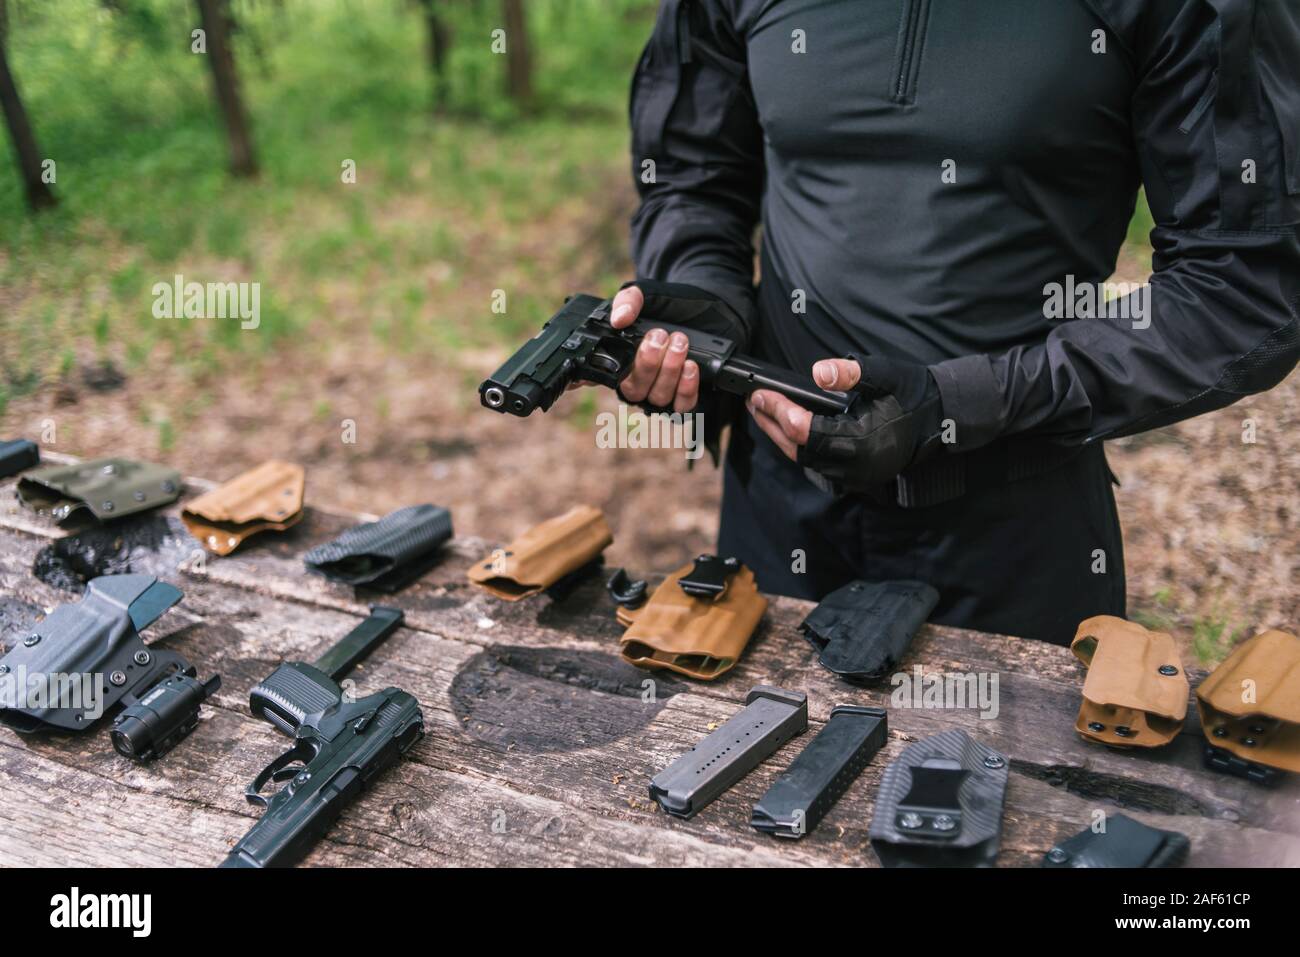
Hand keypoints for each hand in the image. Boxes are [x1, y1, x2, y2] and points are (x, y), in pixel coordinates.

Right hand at [565, 284, 700, 412]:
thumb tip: (618, 319)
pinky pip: (681, 406)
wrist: (710, 307)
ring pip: (657, 397)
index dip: (584, 380)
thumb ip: (629, 300)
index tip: (582, 375)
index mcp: (620, 358)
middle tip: (659, 335)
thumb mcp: (648, 294)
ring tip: (680, 342)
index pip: (594, 376)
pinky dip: (685, 388)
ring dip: (669, 370)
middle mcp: (638, 379)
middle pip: (632, 389)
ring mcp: (660, 391)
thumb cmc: (673, 305)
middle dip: (647, 362)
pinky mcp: (685, 397)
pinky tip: (690, 366)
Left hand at [747, 356, 943, 491]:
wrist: (939, 420)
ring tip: (761, 409)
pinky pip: (814, 463)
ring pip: (803, 459)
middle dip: (771, 423)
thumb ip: (852, 372)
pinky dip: (796, 444)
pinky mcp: (850, 477)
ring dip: (779, 435)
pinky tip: (784, 425)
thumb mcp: (886, 374)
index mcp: (862, 443)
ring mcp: (852, 476)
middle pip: (798, 449)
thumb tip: (819, 372)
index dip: (780, 412)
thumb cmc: (913, 394)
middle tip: (753, 400)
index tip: (761, 394)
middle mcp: (854, 467)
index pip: (807, 432)